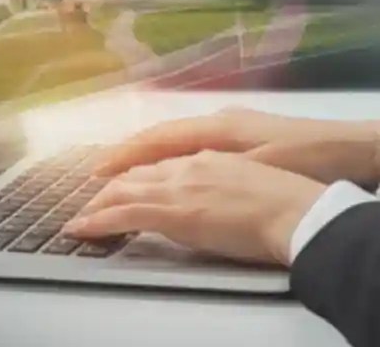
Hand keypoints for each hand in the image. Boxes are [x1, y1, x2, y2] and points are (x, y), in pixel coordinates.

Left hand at [66, 150, 325, 264]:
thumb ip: (233, 179)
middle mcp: (191, 161)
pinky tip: (82, 227)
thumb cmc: (292, 196)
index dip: (142, 167)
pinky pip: (125, 213)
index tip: (127, 175)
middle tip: (94, 195)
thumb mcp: (259, 175)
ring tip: (81, 215)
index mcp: (213, 151)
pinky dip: (99, 220)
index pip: (166, 158)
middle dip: (115, 183)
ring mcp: (180, 184)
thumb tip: (222, 192)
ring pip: (127, 189)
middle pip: (141, 170)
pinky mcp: (174, 210)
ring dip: (100, 202)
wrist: (297, 208)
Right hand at [94, 107, 379, 185]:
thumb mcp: (257, 170)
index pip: (160, 138)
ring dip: (152, 153)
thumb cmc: (310, 160)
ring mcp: (239, 128)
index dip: (126, 154)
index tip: (98, 170)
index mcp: (221, 128)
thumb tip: (172, 173)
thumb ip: (214, 171)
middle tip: (100, 171)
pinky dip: (175, 154)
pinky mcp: (253, 138)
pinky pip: (198, 143)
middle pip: (165, 135)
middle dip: (131, 152)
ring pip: (181, 139)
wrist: (358, 150)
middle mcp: (224, 122)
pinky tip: (175, 166)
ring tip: (127, 169)